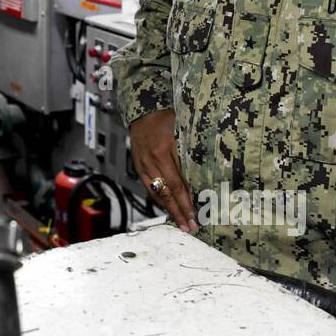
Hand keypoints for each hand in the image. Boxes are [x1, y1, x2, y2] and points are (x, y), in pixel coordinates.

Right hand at [129, 109, 197, 230]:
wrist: (143, 108)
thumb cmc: (165, 116)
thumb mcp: (181, 133)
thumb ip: (186, 156)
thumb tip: (198, 179)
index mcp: (162, 153)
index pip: (176, 185)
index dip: (185, 204)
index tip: (194, 217)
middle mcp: (150, 161)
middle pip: (165, 194)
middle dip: (178, 212)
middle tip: (188, 227)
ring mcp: (142, 164)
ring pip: (154, 192)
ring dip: (168, 208)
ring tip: (179, 221)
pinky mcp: (138, 164)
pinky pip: (147, 186)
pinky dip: (157, 198)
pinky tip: (166, 205)